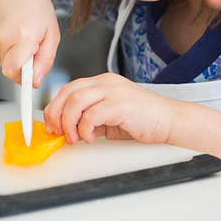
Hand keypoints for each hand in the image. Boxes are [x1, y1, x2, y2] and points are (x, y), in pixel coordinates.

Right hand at [0, 0, 59, 87]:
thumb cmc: (35, 7)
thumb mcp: (51, 33)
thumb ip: (45, 60)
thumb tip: (35, 82)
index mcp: (23, 36)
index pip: (15, 71)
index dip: (23, 79)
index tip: (29, 87)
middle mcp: (3, 38)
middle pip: (11, 71)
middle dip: (23, 67)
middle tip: (32, 49)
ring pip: (4, 64)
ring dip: (15, 57)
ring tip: (21, 36)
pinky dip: (6, 51)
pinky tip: (11, 34)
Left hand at [43, 73, 174, 144]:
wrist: (168, 120)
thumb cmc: (142, 119)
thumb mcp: (110, 116)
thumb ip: (90, 117)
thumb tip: (68, 128)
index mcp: (102, 82)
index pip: (69, 89)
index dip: (55, 107)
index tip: (52, 125)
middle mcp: (106, 82)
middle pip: (68, 92)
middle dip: (57, 114)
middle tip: (58, 133)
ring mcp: (113, 91)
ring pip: (76, 101)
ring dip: (69, 123)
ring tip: (74, 138)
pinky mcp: (120, 104)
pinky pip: (92, 115)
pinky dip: (85, 129)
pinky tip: (91, 137)